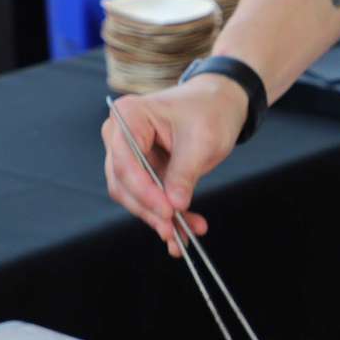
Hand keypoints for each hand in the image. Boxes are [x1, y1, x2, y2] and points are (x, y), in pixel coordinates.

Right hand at [102, 78, 248, 252]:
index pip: (125, 161)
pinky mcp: (142, 170)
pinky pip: (147, 198)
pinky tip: (183, 232)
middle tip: (172, 230)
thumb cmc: (210, 111)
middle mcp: (120, 134)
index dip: (144, 191)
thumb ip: (185, 173)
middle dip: (149, 209)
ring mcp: (128, 153)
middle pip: (123, 182)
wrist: (220, 104)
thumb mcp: (202, 141)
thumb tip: (175, 205)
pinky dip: (164, 215)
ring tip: (184, 236)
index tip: (167, 211)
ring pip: (132, 196)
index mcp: (129, 116)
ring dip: (157, 218)